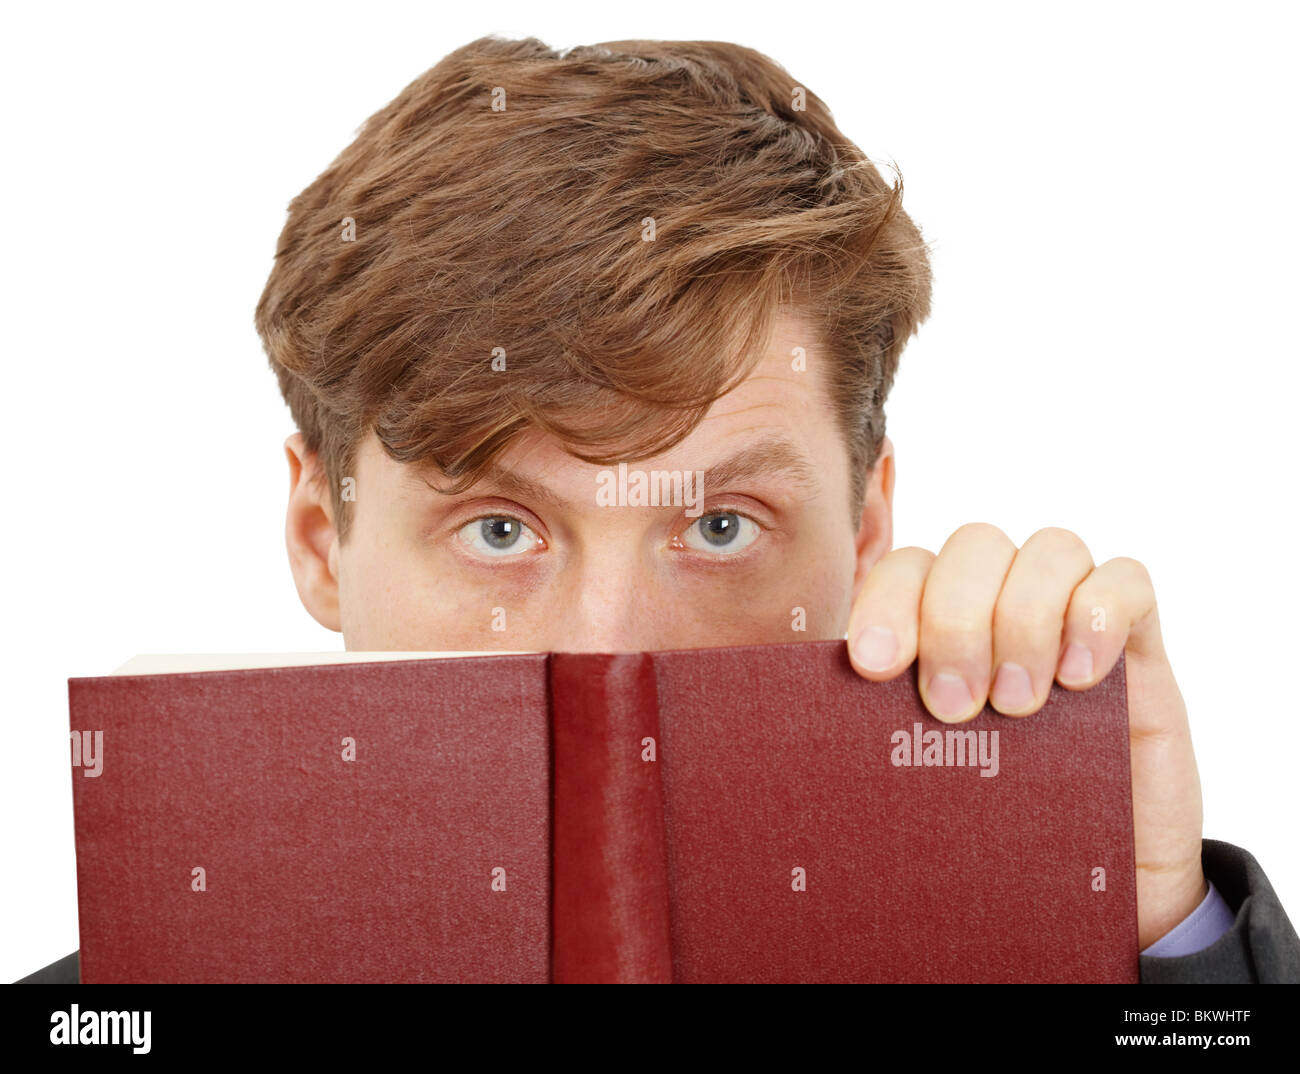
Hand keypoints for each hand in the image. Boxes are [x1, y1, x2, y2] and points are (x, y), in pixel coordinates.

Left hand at [846, 523, 1206, 950]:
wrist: (1103, 883)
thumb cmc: (999, 825)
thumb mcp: (930, 777)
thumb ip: (885, 737)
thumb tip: (803, 738)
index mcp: (938, 628)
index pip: (906, 570)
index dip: (886, 604)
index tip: (874, 669)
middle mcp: (1002, 606)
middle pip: (973, 546)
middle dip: (955, 619)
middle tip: (951, 708)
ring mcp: (1072, 616)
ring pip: (1050, 549)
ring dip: (1025, 619)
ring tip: (1017, 706)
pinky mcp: (1140, 642)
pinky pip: (1128, 580)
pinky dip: (1098, 617)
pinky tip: (1081, 679)